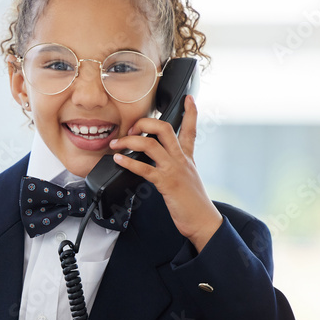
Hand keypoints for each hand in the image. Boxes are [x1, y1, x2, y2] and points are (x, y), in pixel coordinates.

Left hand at [109, 95, 222, 251]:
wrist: (203, 221)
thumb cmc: (193, 203)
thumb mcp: (187, 179)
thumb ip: (175, 167)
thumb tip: (158, 164)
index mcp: (187, 157)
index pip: (190, 129)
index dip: (190, 112)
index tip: (188, 98)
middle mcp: (181, 159)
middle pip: (165, 128)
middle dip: (145, 122)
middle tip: (131, 128)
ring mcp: (174, 170)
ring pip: (151, 144)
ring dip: (129, 141)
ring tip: (116, 144)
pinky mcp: (167, 183)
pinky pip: (145, 168)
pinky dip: (129, 162)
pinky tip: (119, 160)